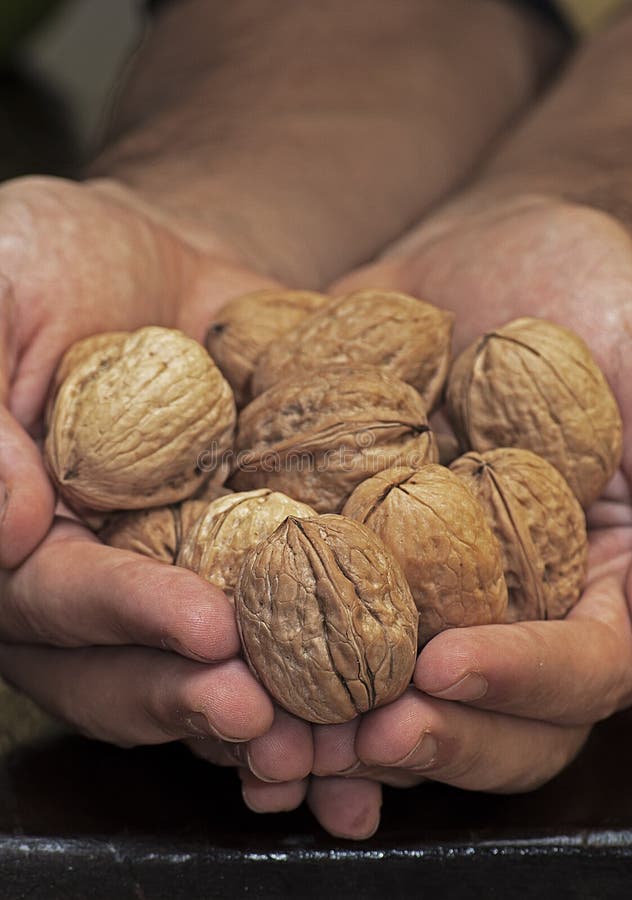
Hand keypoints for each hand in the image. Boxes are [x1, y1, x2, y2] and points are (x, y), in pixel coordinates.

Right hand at [0, 173, 285, 753]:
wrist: (150, 263)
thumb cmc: (43, 265)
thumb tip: (9, 525)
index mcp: (24, 540)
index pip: (61, 599)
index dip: (128, 619)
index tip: (204, 630)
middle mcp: (100, 576)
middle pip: (135, 667)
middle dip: (204, 696)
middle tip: (274, 719)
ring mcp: (181, 572)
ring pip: (212, 667)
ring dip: (273, 712)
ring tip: (337, 742)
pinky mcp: (257, 554)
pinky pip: (287, 619)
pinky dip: (329, 661)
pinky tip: (385, 694)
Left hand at [306, 192, 631, 834]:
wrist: (458, 267)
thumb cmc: (574, 290)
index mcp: (600, 580)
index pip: (586, 666)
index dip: (525, 680)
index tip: (447, 666)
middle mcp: (513, 609)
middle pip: (491, 719)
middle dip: (430, 737)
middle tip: (363, 736)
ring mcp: (423, 598)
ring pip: (394, 705)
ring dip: (338, 741)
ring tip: (280, 751)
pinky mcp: (342, 569)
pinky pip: (307, 643)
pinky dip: (271, 681)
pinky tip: (226, 697)